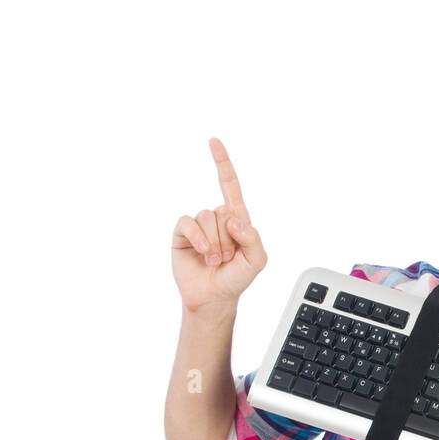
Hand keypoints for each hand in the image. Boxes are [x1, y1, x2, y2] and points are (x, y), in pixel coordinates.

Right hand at [171, 137, 267, 312]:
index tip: (213, 141)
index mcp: (237, 218)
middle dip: (228, 238)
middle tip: (228, 258)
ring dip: (214, 243)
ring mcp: (198, 225)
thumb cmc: (236, 278)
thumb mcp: (256, 261)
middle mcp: (217, 218)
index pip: (230, 185)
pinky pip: (188, 224)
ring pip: (207, 217)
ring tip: (215, 260)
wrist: (214, 297)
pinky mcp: (182, 234)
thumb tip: (233, 220)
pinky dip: (198, 238)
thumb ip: (253, 238)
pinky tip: (202, 253)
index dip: (222, 163)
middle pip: (222, 209)